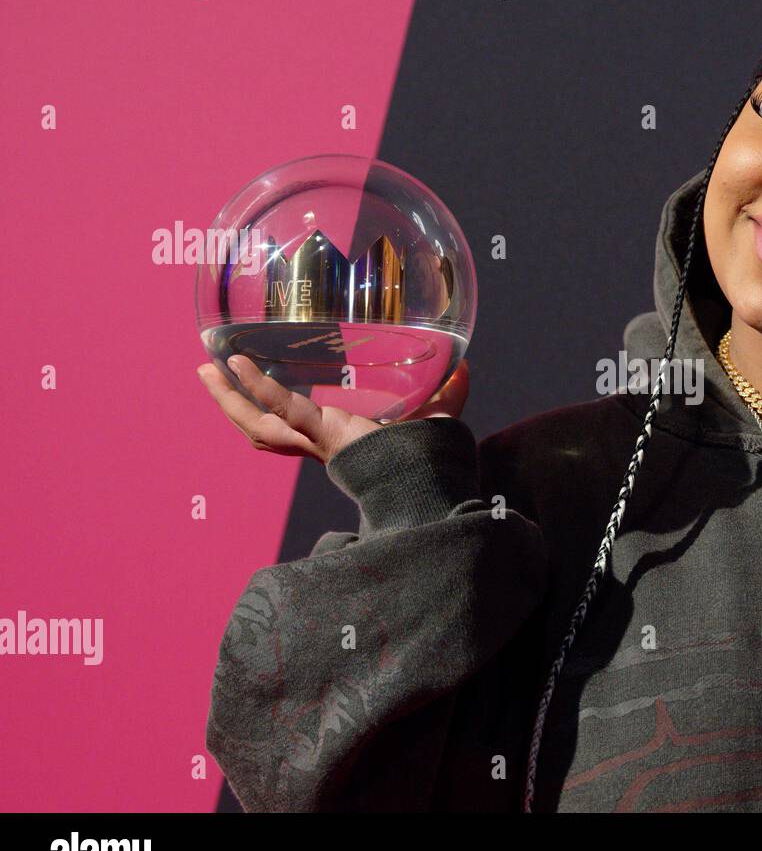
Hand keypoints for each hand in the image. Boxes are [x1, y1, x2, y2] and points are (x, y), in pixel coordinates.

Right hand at [196, 355, 470, 464]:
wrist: (436, 484)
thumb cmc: (433, 459)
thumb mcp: (435, 417)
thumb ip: (447, 393)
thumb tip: (465, 367)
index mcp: (338, 440)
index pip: (291, 426)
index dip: (267, 406)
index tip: (250, 383)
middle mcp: (321, 445)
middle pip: (262, 429)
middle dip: (231, 404)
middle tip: (208, 373)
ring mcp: (319, 441)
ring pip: (258, 425)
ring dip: (229, 399)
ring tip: (206, 369)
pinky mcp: (326, 434)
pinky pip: (283, 410)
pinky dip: (258, 388)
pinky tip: (237, 365)